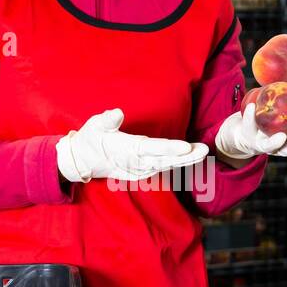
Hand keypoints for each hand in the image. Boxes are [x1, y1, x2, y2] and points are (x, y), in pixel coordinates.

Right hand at [56, 108, 208, 182]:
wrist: (82, 161)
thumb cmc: (90, 139)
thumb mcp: (93, 127)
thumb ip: (106, 120)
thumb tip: (117, 113)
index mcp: (125, 149)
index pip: (151, 148)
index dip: (169, 148)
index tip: (186, 147)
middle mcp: (134, 162)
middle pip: (164, 160)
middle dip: (185, 157)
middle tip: (204, 150)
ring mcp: (138, 170)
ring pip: (165, 165)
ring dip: (184, 161)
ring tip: (202, 153)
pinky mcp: (139, 173)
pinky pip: (160, 169)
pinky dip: (175, 165)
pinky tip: (189, 159)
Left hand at [214, 101, 286, 164]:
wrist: (245, 130)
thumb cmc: (269, 114)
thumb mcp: (280, 105)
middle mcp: (280, 146)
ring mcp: (264, 146)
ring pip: (272, 148)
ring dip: (276, 143)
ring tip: (281, 136)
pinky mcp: (249, 140)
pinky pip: (249, 130)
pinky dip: (249, 119)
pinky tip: (250, 106)